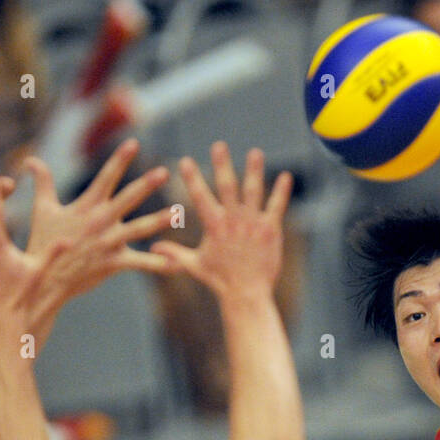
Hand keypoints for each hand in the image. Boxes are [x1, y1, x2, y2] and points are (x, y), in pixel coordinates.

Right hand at [23, 137, 171, 311]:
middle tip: (164, 171)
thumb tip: (30, 159)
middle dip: (146, 185)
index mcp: (86, 206)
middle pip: (127, 199)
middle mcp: (100, 221)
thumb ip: (42, 182)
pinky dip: (158, 263)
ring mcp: (108, 242)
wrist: (43, 279)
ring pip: (139, 229)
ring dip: (159, 221)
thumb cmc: (43, 242)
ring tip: (178, 213)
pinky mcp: (113, 263)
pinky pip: (140, 263)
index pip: (106, 177)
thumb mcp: (42, 209)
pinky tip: (177, 263)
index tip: (134, 143)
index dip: (119, 159)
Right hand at [149, 141, 291, 298]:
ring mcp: (252, 224)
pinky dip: (280, 191)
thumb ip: (175, 252)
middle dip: (221, 165)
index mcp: (213, 226)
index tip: (185, 160)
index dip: (191, 178)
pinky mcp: (270, 230)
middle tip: (218, 145)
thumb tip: (154, 246)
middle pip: (227, 186)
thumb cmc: (219, 281)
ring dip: (254, 171)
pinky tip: (285, 176)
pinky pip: (276, 206)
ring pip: (253, 191)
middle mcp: (232, 221)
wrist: (246, 294)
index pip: (199, 196)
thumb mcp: (194, 265)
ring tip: (254, 152)